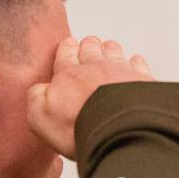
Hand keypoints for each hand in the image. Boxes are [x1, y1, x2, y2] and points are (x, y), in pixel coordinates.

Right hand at [27, 35, 154, 157]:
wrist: (118, 132)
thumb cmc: (80, 127)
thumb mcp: (41, 116)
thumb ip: (37, 97)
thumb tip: (39, 89)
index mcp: (68, 74)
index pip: (65, 53)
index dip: (66, 49)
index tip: (68, 46)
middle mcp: (95, 67)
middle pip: (90, 48)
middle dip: (88, 46)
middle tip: (88, 46)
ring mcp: (120, 71)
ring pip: (113, 51)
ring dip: (110, 50)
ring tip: (109, 50)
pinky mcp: (142, 81)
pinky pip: (137, 64)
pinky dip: (135, 63)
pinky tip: (134, 65)